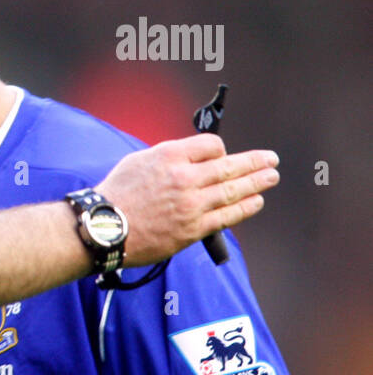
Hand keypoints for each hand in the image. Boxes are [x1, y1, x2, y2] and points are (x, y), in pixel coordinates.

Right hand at [96, 134, 278, 266]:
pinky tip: (256, 201)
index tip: (222, 155)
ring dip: (256, 183)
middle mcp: (184, 178)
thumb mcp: (138, 162)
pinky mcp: (192, 229)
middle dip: (254, 162)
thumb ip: (168, 158)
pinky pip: (227, 216)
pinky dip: (245, 208)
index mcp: (169, 156)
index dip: (220, 149)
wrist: (104, 228)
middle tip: (271, 159)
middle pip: (229, 166)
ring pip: (233, 191)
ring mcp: (191, 205)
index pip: (211, 145)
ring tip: (271, 177)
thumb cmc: (116, 194)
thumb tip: (192, 160)